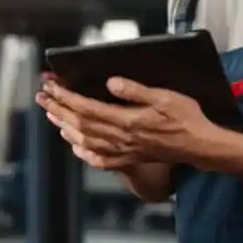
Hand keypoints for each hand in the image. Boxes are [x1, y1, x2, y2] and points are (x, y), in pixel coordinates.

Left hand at [36, 74, 219, 166]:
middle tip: (42, 97)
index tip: (51, 86)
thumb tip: (111, 82)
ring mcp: (124, 151)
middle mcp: (121, 139)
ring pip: (86, 141)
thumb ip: (135, 90)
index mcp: (127, 121)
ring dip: (65, 127)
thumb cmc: (186, 118)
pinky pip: (100, 159)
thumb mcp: (164, 96)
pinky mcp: (130, 159)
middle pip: (80, 124)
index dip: (66, 97)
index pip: (87, 108)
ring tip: (51, 115)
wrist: (200, 146)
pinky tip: (76, 146)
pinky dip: (83, 152)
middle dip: (58, 109)